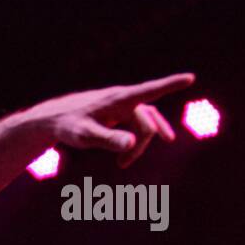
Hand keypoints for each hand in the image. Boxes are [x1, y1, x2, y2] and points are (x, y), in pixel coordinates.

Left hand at [27, 72, 194, 168]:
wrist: (53, 119)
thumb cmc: (69, 126)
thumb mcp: (86, 137)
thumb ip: (109, 139)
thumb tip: (131, 143)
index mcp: (119, 99)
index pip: (150, 91)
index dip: (171, 84)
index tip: (190, 77)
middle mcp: (124, 98)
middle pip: (145, 123)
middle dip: (139, 146)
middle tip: (121, 166)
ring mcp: (123, 103)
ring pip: (144, 123)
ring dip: (141, 143)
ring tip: (126, 164)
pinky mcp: (119, 110)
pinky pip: (140, 119)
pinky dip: (144, 132)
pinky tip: (153, 139)